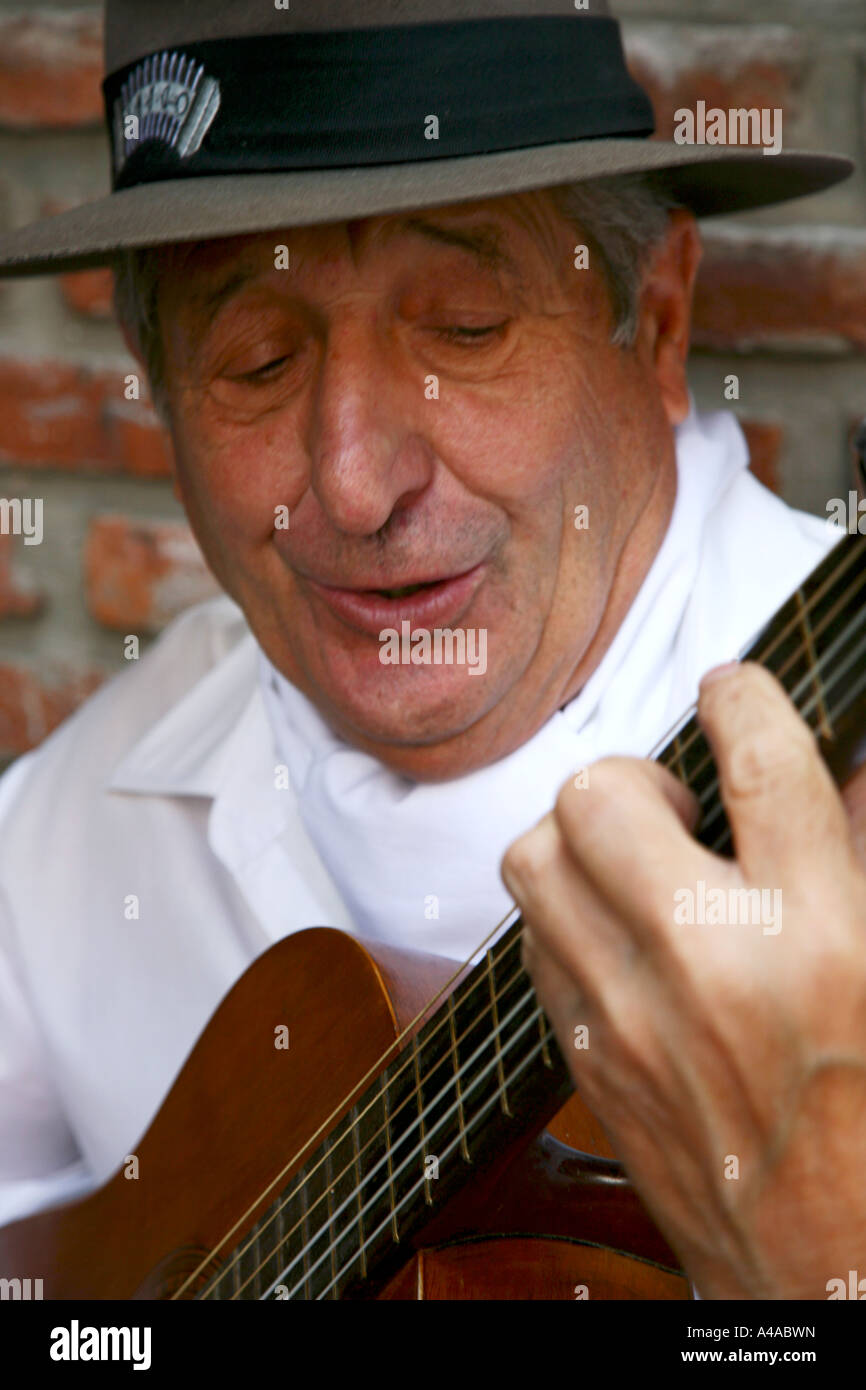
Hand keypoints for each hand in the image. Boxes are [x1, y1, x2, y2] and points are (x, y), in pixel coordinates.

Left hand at [501, 662, 865, 1298]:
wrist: (832, 1273)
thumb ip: (843, 855)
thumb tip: (799, 770)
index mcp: (820, 934)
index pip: (757, 755)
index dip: (741, 693)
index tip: (734, 690)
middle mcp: (710, 965)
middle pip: (601, 793)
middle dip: (638, 772)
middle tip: (680, 806)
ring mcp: (628, 1015)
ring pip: (536, 854)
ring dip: (580, 835)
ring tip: (634, 861)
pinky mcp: (584, 1057)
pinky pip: (531, 933)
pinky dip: (565, 908)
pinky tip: (616, 929)